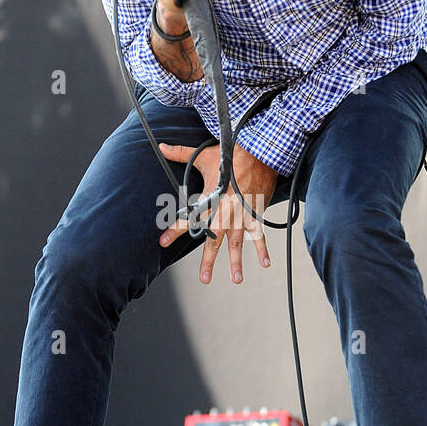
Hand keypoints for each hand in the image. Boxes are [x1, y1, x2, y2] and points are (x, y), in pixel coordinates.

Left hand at [157, 141, 276, 283]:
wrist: (259, 152)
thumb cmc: (231, 154)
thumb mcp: (204, 156)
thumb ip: (180, 153)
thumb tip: (162, 146)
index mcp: (211, 199)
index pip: (190, 218)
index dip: (175, 230)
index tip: (163, 242)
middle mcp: (225, 211)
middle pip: (214, 239)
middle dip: (208, 259)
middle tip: (204, 278)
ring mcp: (242, 214)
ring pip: (237, 242)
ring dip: (236, 262)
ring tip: (235, 279)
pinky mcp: (255, 212)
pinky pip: (259, 234)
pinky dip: (262, 248)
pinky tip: (264, 263)